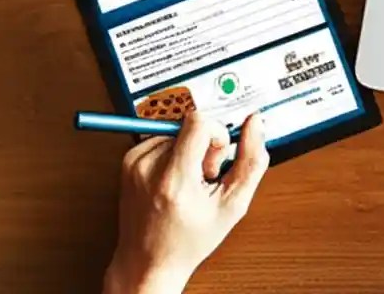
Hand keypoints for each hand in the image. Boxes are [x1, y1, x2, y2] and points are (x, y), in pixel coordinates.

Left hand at [103, 112, 269, 293]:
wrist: (149, 261)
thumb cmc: (188, 240)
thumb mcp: (233, 206)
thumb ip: (251, 160)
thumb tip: (254, 124)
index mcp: (174, 180)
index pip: (199, 122)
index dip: (218, 133)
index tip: (219, 156)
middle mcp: (148, 167)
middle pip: (190, 126)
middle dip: (205, 146)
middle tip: (205, 176)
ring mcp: (135, 163)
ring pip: (178, 131)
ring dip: (189, 151)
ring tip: (190, 181)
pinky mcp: (129, 160)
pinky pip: (161, 139)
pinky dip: (174, 155)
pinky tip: (176, 179)